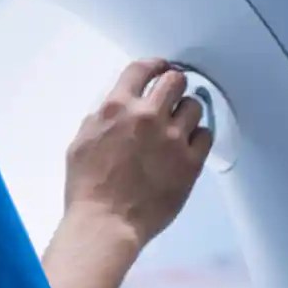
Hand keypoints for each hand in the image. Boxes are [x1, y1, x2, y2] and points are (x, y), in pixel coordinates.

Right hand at [63, 58, 212, 246]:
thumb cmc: (88, 189)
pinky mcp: (190, 161)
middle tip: (173, 96)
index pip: (142, 69)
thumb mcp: (80, 142)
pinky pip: (206, 135)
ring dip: (186, 112)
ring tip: (178, 126)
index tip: (161, 68)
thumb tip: (116, 108)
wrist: (106, 222)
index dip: (155, 65)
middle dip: (174, 85)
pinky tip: (186, 146)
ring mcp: (172, 139)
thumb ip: (101, 119)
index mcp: (116, 108)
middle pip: (175, 80)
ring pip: (195, 105)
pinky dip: (198, 137)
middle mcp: (147, 117)